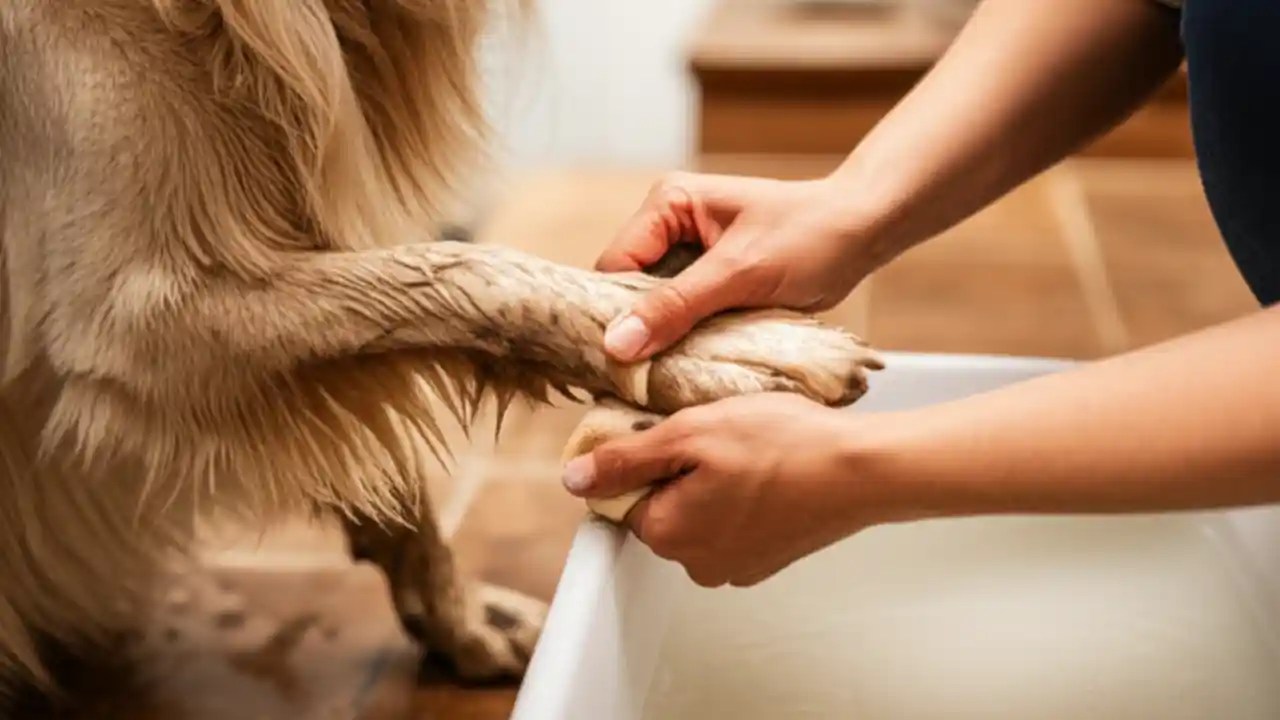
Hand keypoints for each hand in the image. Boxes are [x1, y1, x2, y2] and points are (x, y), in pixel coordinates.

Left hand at [562, 394, 880, 586]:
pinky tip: (769, 469)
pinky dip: (744, 497)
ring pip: (700, 514)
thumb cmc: (781, 444)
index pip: (625, 495)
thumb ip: (626, 459)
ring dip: (713, 481)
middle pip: (662, 507)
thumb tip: (574, 479)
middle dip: (680, 470)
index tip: (679, 431)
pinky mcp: (769, 559)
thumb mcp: (690, 433)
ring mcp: (737, 567)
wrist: (861, 470)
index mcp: (669, 535)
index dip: (646, 455)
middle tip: (718, 434)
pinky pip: (735, 524)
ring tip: (749, 449)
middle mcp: (697, 565)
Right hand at [597, 172, 885, 362]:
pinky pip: (681, 318)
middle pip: (628, 290)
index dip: (609, 313)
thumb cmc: (809, 237)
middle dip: (635, 331)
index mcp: (667, 204)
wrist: (863, 234)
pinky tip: (685, 369)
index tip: (612, 363)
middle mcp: (669, 226)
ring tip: (659, 379)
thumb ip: (676, 307)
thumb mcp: (739, 273)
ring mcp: (689, 257)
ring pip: (653, 310)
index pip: (614, 266)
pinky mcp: (710, 283)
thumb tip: (616, 344)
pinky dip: (684, 342)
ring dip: (661, 341)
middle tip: (635, 379)